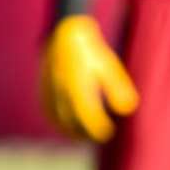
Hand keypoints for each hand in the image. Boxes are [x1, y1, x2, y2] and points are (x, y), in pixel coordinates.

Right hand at [40, 15, 138, 141]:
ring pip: (56, 116)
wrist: (64, 31)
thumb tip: (127, 110)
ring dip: (68, 129)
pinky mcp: (43, 85)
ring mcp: (49, 88)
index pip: (88, 116)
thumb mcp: (109, 66)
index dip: (98, 129)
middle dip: (84, 133)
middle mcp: (61, 89)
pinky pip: (47, 108)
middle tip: (97, 138)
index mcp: (78, 84)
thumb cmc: (91, 50)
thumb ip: (118, 88)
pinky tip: (64, 124)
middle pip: (71, 120)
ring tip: (80, 136)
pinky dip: (55, 119)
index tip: (108, 134)